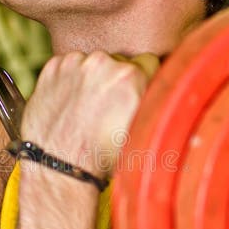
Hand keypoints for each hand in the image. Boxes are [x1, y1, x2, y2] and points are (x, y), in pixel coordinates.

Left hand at [21, 51, 159, 179]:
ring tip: (86, 109)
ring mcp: (75, 63)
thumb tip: (174, 101)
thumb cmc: (103, 157)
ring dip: (93, 79)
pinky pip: (70, 66)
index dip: (143, 82)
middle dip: (116, 81)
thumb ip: (159, 107)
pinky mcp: (54, 66)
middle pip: (120, 62)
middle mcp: (103, 63)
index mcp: (131, 77)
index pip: (149, 62)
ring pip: (94, 64)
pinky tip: (70, 103)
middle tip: (108, 109)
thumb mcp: (144, 135)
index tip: (133, 97)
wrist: (59, 166)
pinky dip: (71, 80)